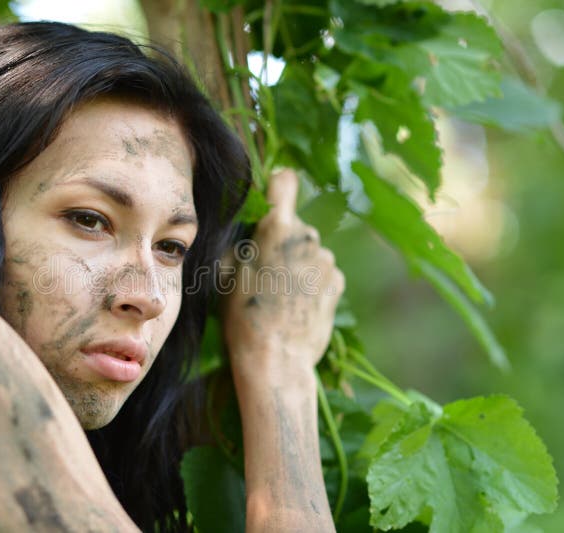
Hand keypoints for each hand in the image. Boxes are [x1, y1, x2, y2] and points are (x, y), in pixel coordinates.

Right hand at [223, 169, 344, 387]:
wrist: (275, 357)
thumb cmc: (242, 315)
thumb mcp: (225, 272)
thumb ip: (239, 241)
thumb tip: (246, 229)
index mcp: (276, 228)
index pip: (284, 181)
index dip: (277, 186)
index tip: (272, 197)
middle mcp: (307, 236)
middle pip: (294, 226)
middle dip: (281, 242)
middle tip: (263, 273)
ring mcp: (326, 261)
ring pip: (309, 252)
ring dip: (297, 265)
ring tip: (279, 296)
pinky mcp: (338, 283)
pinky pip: (323, 273)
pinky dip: (312, 283)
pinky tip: (296, 306)